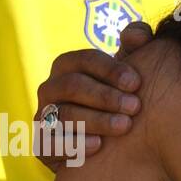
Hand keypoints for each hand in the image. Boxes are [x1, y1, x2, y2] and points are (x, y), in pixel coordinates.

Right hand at [33, 22, 154, 166]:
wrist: (113, 139)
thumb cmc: (122, 93)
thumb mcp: (131, 68)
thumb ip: (137, 44)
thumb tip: (135, 34)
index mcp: (69, 65)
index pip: (84, 59)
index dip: (110, 69)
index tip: (136, 83)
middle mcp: (50, 89)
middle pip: (72, 86)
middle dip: (105, 96)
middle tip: (135, 107)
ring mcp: (43, 117)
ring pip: (63, 115)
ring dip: (97, 120)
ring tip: (125, 126)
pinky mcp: (42, 145)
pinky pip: (50, 144)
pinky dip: (75, 144)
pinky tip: (99, 146)